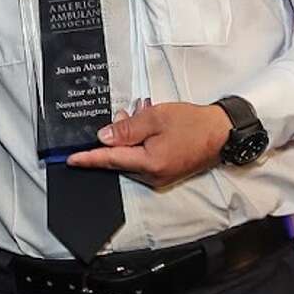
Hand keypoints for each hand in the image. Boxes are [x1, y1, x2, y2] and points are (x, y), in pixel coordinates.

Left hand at [64, 99, 231, 188]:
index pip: (110, 159)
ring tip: (135, 115)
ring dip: (127, 141)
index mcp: (149, 163)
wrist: (223, 133)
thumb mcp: (155, 117)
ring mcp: (160, 177)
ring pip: (131, 160)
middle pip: (119, 160)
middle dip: (111, 141)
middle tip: (116, 117)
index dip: (88, 158)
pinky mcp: (166, 173)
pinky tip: (143, 128)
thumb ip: (127, 128)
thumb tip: (104, 137)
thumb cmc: (192, 123)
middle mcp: (153, 176)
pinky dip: (138, 146)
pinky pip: (143, 161)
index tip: (70, 160)